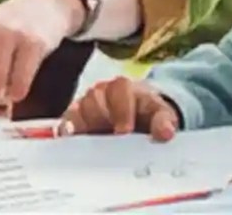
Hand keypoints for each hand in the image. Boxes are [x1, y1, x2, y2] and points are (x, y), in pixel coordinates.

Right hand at [59, 76, 178, 139]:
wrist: (137, 116)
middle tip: (108, 138)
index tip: (124, 131)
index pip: (119, 92)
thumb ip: (164, 122)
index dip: (121, 111)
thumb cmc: (147, 113)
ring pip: (78, 110)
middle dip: (101, 118)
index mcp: (123, 88)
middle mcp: (100, 92)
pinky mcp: (74, 119)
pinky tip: (67, 140)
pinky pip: (65, 122)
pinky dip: (66, 130)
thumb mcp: (161, 115)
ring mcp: (84, 104)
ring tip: (89, 144)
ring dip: (83, 126)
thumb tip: (166, 133)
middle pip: (94, 100)